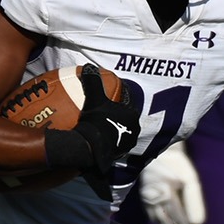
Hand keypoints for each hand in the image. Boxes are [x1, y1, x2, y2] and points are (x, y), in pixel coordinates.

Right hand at [67, 65, 139, 199]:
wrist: (91, 147)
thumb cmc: (95, 120)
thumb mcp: (94, 97)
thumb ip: (93, 81)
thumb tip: (89, 66)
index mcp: (132, 115)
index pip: (126, 106)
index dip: (117, 104)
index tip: (106, 104)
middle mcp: (134, 130)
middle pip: (124, 120)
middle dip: (117, 118)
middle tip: (103, 116)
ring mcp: (127, 145)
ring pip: (121, 133)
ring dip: (114, 131)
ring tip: (101, 129)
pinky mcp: (119, 156)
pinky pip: (115, 145)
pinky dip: (109, 142)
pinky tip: (99, 140)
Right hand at [138, 145, 205, 223]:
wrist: (158, 145)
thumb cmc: (175, 161)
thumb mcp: (189, 179)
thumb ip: (194, 200)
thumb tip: (199, 223)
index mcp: (165, 194)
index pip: (178, 217)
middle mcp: (153, 198)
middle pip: (168, 221)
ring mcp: (147, 197)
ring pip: (158, 219)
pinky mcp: (144, 194)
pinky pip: (151, 213)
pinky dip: (160, 221)